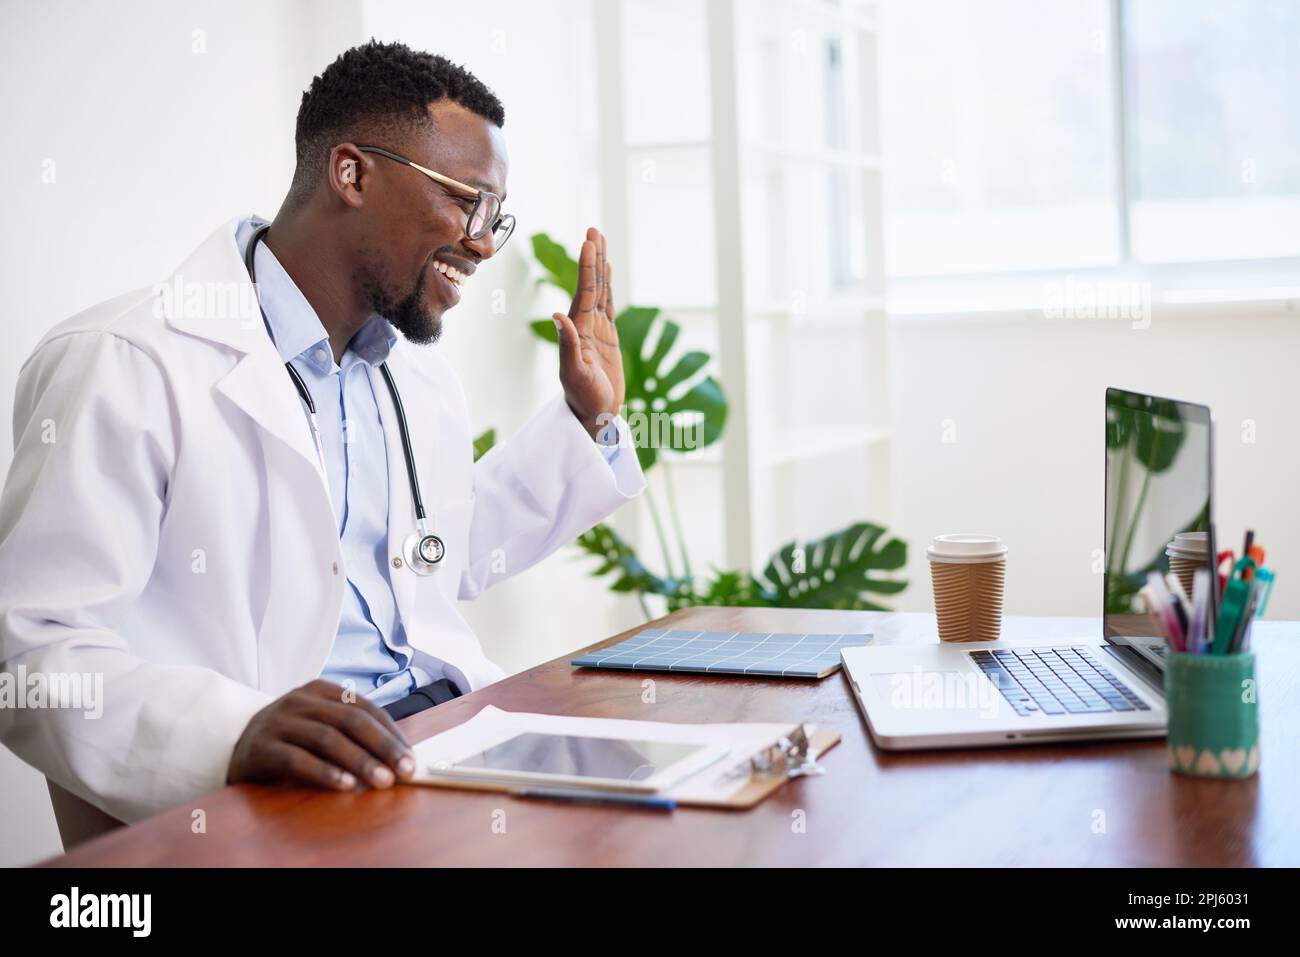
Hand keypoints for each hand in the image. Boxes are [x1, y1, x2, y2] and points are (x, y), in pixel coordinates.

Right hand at [227, 679, 415, 790]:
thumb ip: (351, 733)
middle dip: (383, 747)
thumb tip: (397, 755)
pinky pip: (298, 760)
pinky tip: (345, 786)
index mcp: (320, 690)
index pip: (365, 708)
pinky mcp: (262, 748)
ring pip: (328, 739)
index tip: (411, 756)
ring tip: (381, 781)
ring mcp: (279, 722)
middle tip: (404, 770)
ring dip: (360, 761)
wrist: (235, 747)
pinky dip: (325, 773)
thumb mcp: (320, 724)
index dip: (391, 732)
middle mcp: (300, 701)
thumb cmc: (290, 737)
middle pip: (351, 721)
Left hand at [553, 226, 625, 439]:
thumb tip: (558, 316)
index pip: (584, 293)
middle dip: (593, 257)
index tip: (589, 242)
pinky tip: (608, 271)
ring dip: (600, 266)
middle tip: (593, 229)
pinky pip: (608, 305)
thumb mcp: (575, 375)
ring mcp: (596, 330)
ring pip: (600, 291)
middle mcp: (585, 325)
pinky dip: (608, 286)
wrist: (594, 416)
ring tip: (600, 241)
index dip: (587, 267)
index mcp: (578, 331)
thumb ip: (568, 346)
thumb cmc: (583, 400)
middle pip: (591, 285)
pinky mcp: (606, 337)